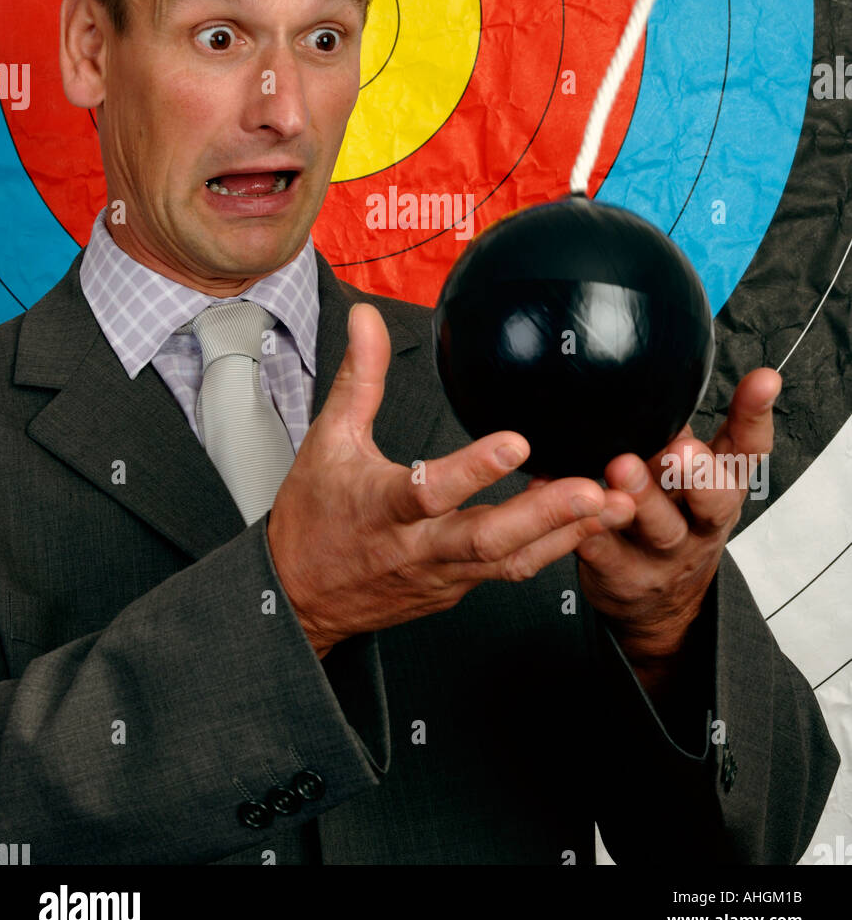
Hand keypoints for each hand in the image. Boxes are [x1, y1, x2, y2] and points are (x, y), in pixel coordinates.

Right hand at [267, 302, 635, 657]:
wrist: (299, 599)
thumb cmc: (312, 519)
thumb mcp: (328, 440)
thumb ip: (360, 377)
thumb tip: (367, 319)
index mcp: (383, 508)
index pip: (429, 490)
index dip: (474, 470)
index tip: (517, 442)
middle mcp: (418, 548)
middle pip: (488, 540)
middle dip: (546, 516)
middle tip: (596, 490)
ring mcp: (443, 574)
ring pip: (512, 561)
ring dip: (569, 533)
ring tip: (620, 503)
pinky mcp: (458, 589)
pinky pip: (512, 570)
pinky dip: (555, 546)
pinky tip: (591, 522)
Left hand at [574, 368, 781, 667]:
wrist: (664, 605)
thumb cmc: (675, 517)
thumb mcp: (693, 475)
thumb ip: (684, 430)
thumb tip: (668, 367)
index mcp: (724, 487)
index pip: (749, 451)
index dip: (756, 415)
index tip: (762, 380)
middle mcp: (702, 522)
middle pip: (713, 500)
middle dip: (697, 474)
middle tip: (680, 449)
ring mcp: (665, 555)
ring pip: (659, 528)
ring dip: (640, 498)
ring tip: (620, 468)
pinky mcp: (622, 577)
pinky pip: (602, 550)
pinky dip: (582, 523)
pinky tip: (561, 494)